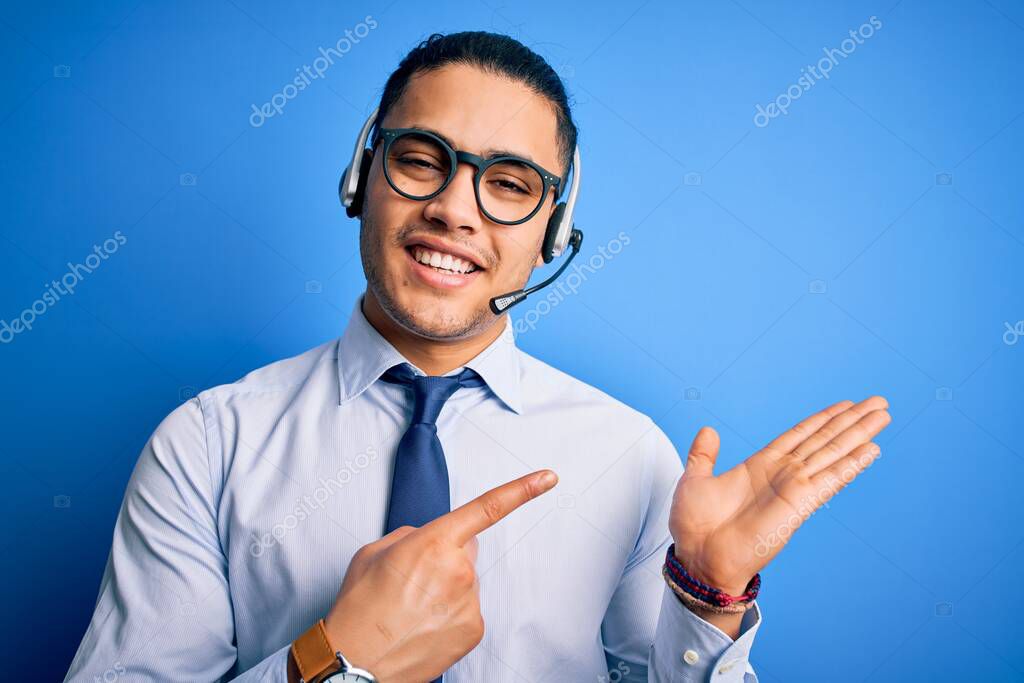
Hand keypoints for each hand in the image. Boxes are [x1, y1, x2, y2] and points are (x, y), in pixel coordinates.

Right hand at [323, 469, 557, 681]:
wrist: (356, 661)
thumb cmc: (359, 608)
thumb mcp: (374, 552)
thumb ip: (411, 536)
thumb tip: (427, 540)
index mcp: (434, 542)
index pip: (487, 508)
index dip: (523, 490)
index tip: (548, 478)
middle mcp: (459, 570)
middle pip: (467, 549)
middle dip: (447, 555)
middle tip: (414, 579)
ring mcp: (470, 602)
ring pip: (465, 582)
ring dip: (445, 589)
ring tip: (411, 608)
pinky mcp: (474, 629)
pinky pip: (468, 609)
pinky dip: (449, 614)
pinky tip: (423, 624)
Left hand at [669, 397, 890, 594]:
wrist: (698, 558)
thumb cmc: (694, 527)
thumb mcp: (695, 480)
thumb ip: (704, 455)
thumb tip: (708, 431)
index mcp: (760, 466)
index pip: (799, 435)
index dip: (822, 419)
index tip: (845, 404)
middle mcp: (782, 474)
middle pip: (824, 439)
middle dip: (851, 420)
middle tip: (878, 402)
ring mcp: (793, 488)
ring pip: (833, 453)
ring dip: (859, 434)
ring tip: (882, 415)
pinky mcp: (800, 505)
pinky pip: (831, 479)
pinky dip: (852, 464)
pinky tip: (871, 449)